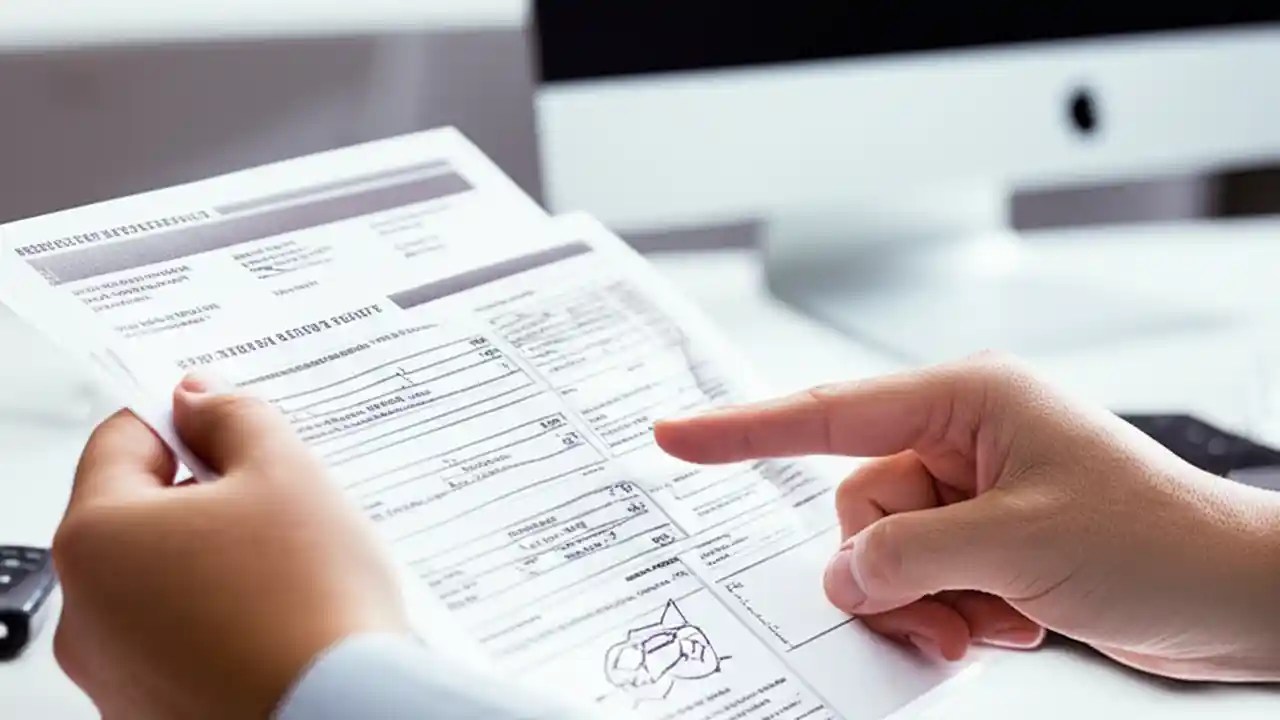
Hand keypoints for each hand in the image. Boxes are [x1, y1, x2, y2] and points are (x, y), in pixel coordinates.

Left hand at [53, 373, 409, 718]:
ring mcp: (116, 674)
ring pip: (163, 583)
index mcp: (98, 540)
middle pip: (139, 517)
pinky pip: (181, 641)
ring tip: (290, 572)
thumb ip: (235, 417)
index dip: (182, 417)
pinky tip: (282, 620)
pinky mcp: (155, 713)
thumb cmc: (312, 603)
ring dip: (216, 562)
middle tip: (279, 503)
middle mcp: (85, 615)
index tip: (228, 419)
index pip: (121, 441)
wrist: (345, 715)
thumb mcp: (286, 473)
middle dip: (207, 498)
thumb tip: (200, 399)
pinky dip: (223, 621)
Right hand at [656, 355, 1279, 680]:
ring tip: (993, 622)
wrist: (1231, 597)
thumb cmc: (1157, 539)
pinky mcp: (985, 542)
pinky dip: (951, 614)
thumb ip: (911, 555)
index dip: (741, 429)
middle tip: (949, 611)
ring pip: (886, 555)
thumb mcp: (1019, 544)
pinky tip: (1009, 622)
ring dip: (927, 603)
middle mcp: (961, 441)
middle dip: (893, 573)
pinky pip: (921, 580)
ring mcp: (972, 494)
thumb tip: (844, 573)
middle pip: (859, 509)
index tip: (674, 437)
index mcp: (966, 401)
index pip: (829, 415)